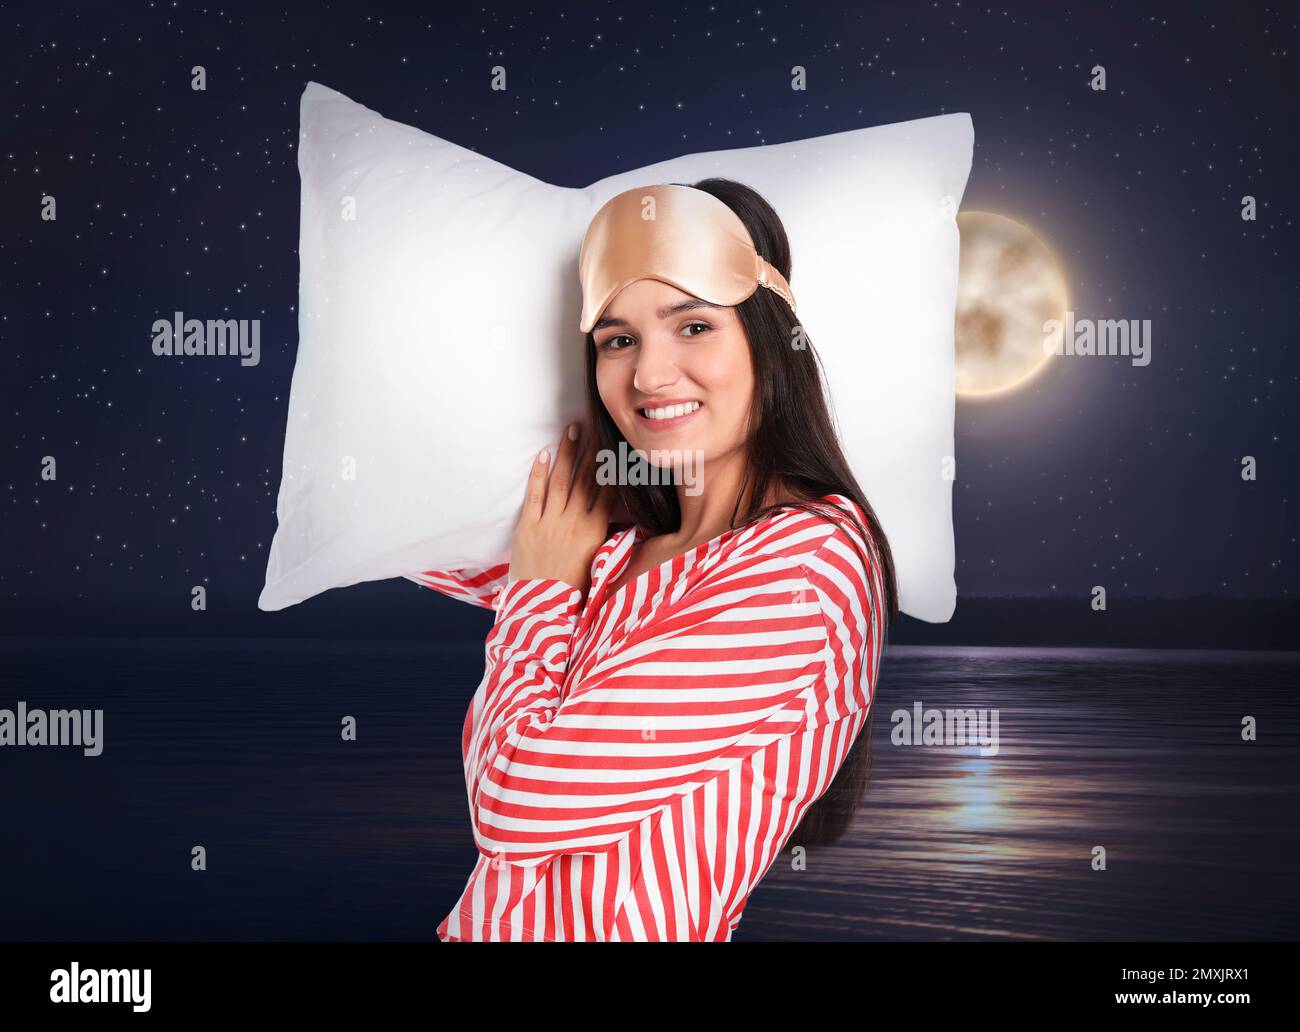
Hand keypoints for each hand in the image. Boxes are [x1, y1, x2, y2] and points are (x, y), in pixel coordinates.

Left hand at [508, 422, 615, 595]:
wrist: (543, 606)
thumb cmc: (575, 589)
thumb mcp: (600, 563)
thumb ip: (612, 539)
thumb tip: (630, 521)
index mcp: (595, 531)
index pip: (607, 490)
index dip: (611, 466)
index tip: (615, 445)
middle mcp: (573, 522)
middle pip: (585, 479)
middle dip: (590, 450)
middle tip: (593, 425)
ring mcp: (549, 522)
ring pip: (561, 480)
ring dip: (567, 453)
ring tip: (571, 430)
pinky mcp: (528, 526)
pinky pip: (534, 494)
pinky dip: (538, 473)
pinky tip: (543, 455)